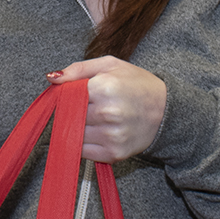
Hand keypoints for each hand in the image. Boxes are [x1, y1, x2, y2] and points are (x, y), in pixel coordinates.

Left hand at [46, 57, 165, 161]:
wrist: (168, 110)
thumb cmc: (137, 84)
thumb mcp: (110, 65)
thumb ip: (78, 69)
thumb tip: (52, 78)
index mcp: (104, 88)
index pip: (66, 96)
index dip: (66, 96)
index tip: (72, 95)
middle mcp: (108, 113)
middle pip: (68, 116)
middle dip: (71, 112)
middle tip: (86, 106)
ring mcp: (111, 136)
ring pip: (73, 134)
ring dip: (76, 128)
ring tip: (95, 118)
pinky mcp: (114, 153)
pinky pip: (82, 151)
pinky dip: (83, 143)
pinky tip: (98, 131)